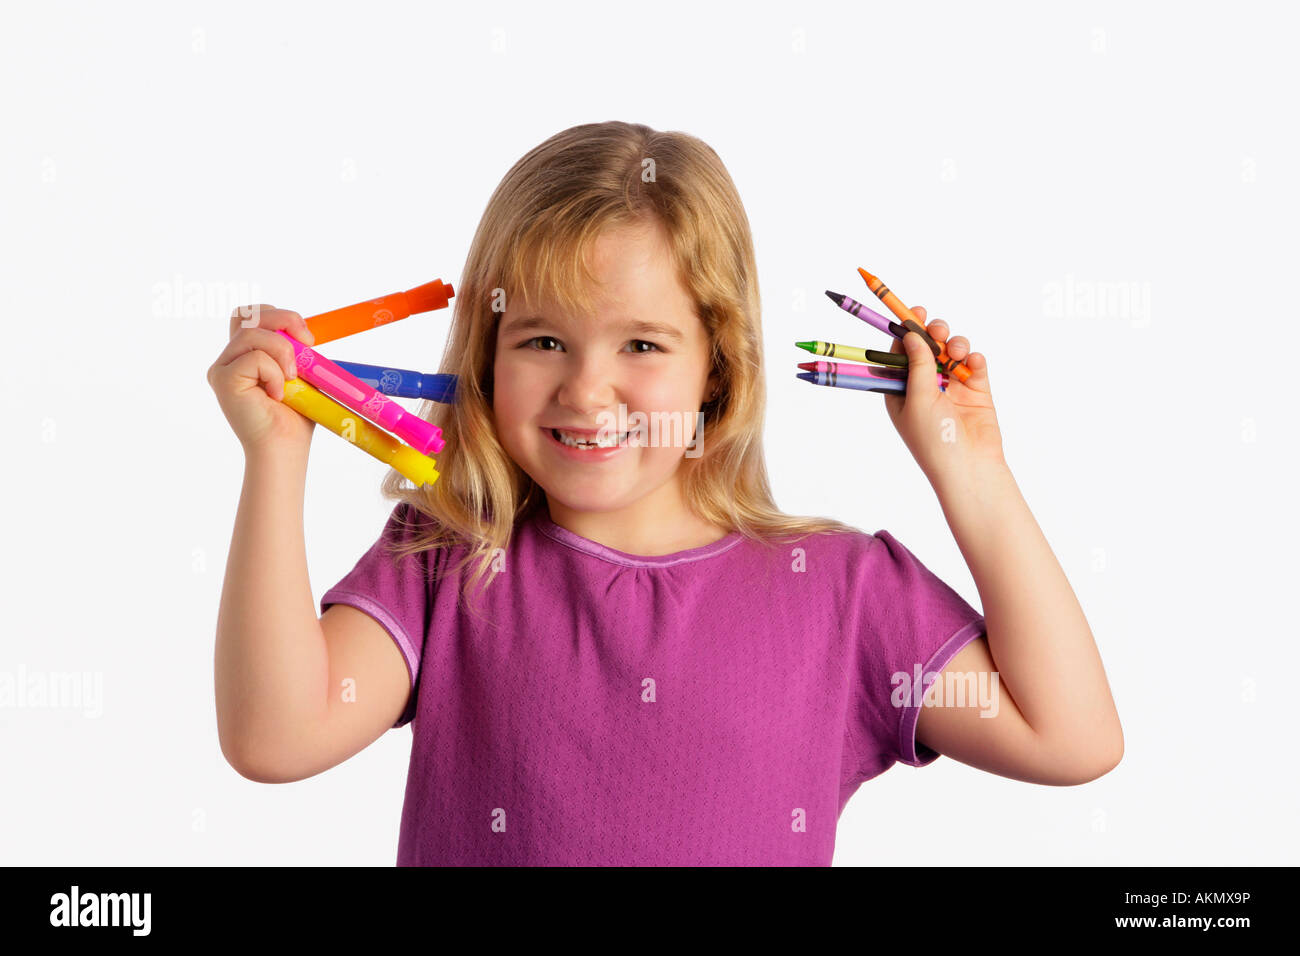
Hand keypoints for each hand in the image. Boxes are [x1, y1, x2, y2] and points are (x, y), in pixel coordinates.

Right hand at [207, 305, 316, 454]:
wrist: (285, 447)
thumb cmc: (295, 416)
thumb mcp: (301, 373)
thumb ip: (295, 349)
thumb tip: (304, 332)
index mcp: (246, 354)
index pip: (253, 314)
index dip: (281, 316)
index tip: (307, 340)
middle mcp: (229, 358)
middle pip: (247, 314)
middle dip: (282, 320)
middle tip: (306, 344)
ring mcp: (222, 368)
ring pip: (252, 333)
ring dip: (283, 351)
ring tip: (292, 378)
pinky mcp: (222, 379)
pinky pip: (254, 358)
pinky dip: (274, 372)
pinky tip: (277, 394)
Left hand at [882, 306, 1005, 486]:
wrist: (970, 466)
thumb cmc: (934, 440)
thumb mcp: (917, 399)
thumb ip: (917, 365)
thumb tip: (909, 334)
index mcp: (901, 390)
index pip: (898, 354)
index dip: (904, 332)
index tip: (910, 312)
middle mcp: (925, 386)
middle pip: (926, 347)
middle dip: (932, 333)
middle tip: (936, 329)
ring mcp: (951, 386)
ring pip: (951, 350)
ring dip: (954, 343)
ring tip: (955, 351)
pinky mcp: (976, 389)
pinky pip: (974, 362)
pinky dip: (974, 357)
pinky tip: (972, 363)